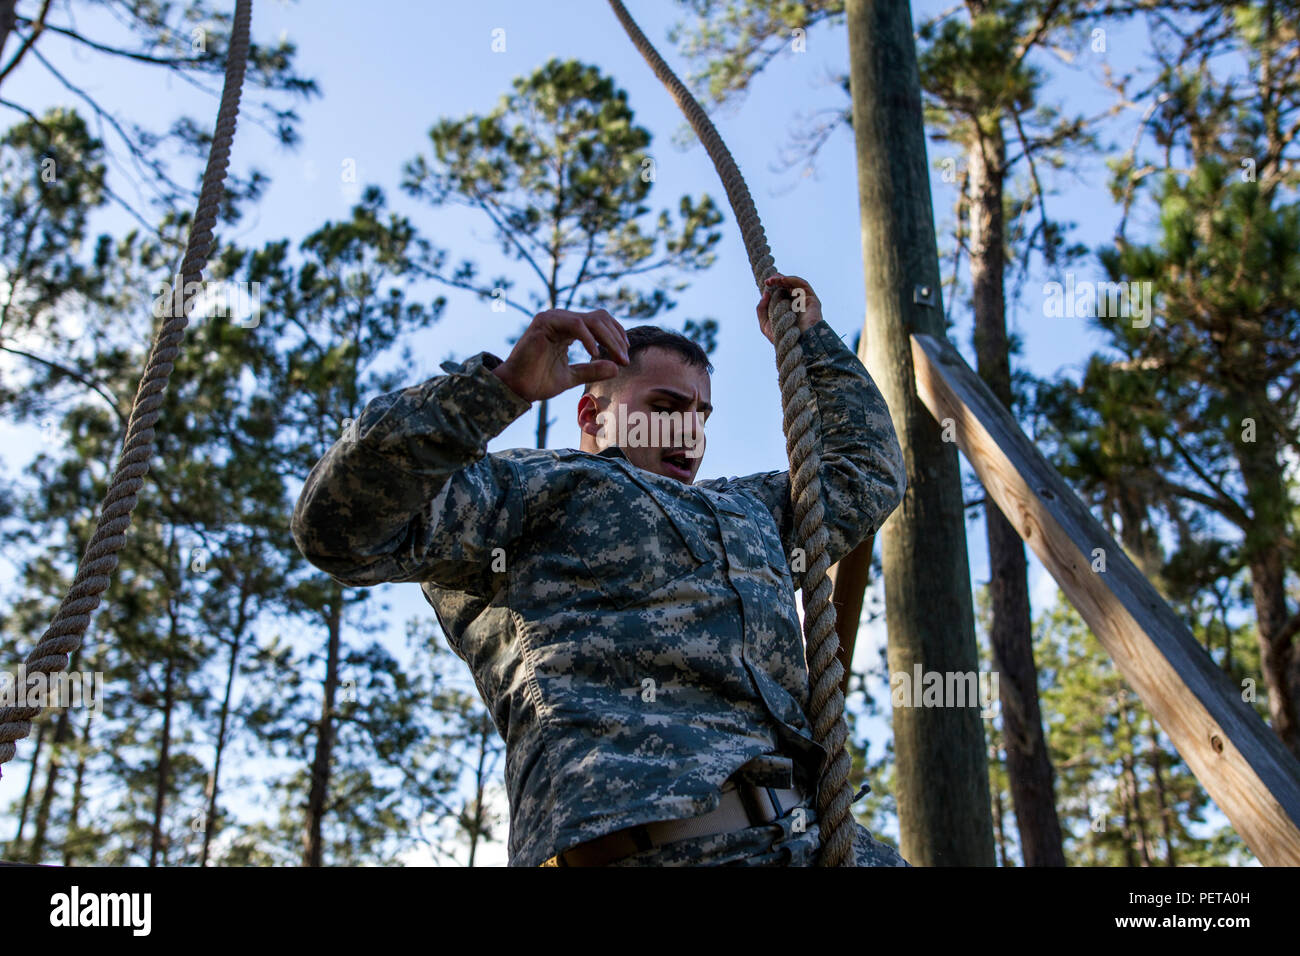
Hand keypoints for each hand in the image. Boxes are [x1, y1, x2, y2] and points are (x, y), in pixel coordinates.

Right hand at [492, 308, 629, 402]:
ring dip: (608, 338)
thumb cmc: (538, 381)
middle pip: (600, 318)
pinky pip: (574, 324)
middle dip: (616, 338)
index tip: (624, 357)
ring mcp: (552, 318)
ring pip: (590, 320)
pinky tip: (596, 353)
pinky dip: (588, 337)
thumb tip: (616, 368)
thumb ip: (593, 370)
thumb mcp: (573, 376)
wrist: (516, 388)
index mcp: (568, 328)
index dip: (616, 336)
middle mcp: (561, 319)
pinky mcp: (544, 322)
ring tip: (617, 357)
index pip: (600, 322)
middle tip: (625, 359)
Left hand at [756, 273, 821, 345]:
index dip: (775, 286)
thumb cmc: (782, 339)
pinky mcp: (812, 300)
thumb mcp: (765, 325)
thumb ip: (762, 310)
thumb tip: (764, 294)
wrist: (797, 345)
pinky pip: (803, 286)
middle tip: (768, 281)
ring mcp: (805, 301)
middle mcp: (797, 304)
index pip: (782, 293)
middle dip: (778, 281)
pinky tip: (782, 280)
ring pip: (795, 285)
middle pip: (788, 287)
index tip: (766, 283)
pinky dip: (792, 280)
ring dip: (783, 279)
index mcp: (788, 309)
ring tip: (772, 280)